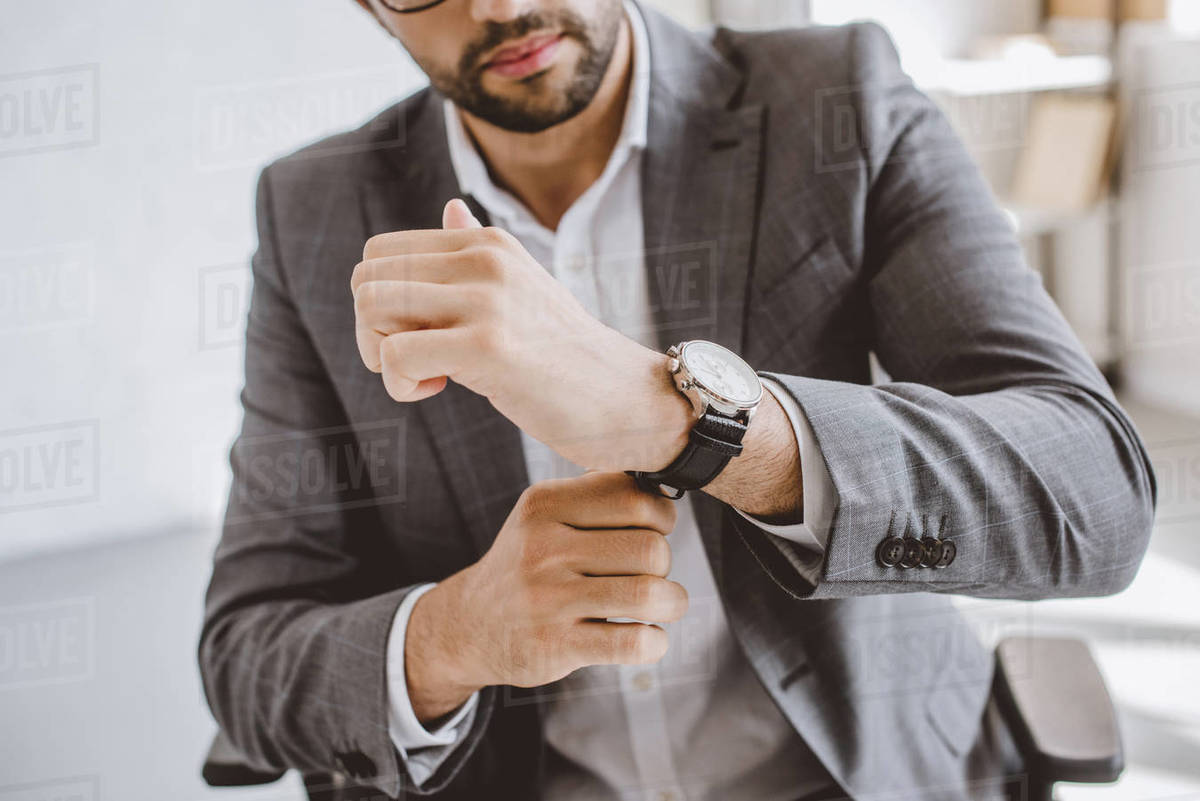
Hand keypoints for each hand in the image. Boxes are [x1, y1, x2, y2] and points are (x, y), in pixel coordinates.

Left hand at [351, 199, 691, 471]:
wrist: (626, 398)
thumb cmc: (566, 355)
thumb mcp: (522, 289)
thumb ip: (479, 251)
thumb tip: (451, 206)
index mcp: (486, 243)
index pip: (380, 252)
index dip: (380, 301)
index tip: (418, 335)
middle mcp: (484, 259)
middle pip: (365, 278)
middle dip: (372, 331)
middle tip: (415, 362)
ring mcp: (487, 300)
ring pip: (370, 309)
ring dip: (382, 357)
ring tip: (426, 377)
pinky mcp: (488, 346)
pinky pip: (396, 356)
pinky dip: (400, 385)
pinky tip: (436, 390)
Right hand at [403, 472, 686, 721]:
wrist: (470, 625)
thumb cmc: (528, 565)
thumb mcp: (543, 515)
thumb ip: (595, 492)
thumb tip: (658, 481)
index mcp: (545, 504)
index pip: (634, 496)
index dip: (661, 515)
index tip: (654, 530)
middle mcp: (543, 548)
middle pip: (650, 548)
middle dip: (664, 563)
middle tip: (650, 573)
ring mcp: (547, 599)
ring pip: (648, 594)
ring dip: (672, 602)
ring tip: (664, 604)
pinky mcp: (556, 646)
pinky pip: (634, 642)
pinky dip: (656, 641)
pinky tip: (646, 636)